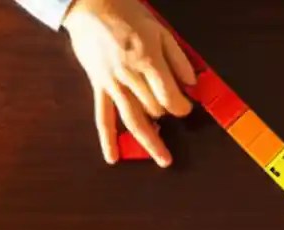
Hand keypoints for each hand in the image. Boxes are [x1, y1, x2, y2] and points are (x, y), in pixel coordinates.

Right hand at [62, 0, 196, 166]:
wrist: (90, 6)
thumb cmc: (128, 15)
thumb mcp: (161, 31)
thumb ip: (179, 59)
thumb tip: (193, 84)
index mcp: (148, 62)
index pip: (170, 97)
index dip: (182, 107)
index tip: (186, 106)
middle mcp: (130, 77)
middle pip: (154, 109)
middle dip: (166, 114)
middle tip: (170, 111)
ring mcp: (112, 84)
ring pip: (132, 120)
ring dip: (149, 142)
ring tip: (164, 160)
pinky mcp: (98, 86)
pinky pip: (102, 116)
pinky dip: (108, 139)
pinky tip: (113, 157)